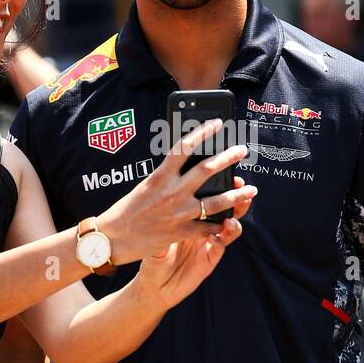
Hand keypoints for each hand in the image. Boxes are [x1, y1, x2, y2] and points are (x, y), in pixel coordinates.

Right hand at [98, 119, 256, 264]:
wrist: (112, 239)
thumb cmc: (126, 211)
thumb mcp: (146, 186)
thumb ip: (167, 177)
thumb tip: (186, 164)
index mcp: (160, 177)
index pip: (183, 148)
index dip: (202, 133)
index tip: (217, 124)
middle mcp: (171, 192)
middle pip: (206, 170)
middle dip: (228, 159)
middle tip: (242, 151)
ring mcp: (177, 213)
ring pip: (214, 202)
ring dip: (236, 195)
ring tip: (251, 190)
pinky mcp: (180, 233)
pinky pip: (207, 228)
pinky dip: (220, 225)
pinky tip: (231, 221)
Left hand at [134, 178, 250, 308]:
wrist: (151, 283)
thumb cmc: (150, 251)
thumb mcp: (156, 228)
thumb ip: (165, 211)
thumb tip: (166, 186)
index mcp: (192, 215)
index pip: (209, 196)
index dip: (220, 184)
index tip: (224, 171)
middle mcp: (204, 227)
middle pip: (226, 207)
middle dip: (236, 195)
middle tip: (241, 184)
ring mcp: (208, 243)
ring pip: (229, 228)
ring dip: (235, 219)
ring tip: (233, 216)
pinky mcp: (209, 260)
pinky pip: (219, 248)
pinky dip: (221, 241)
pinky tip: (218, 236)